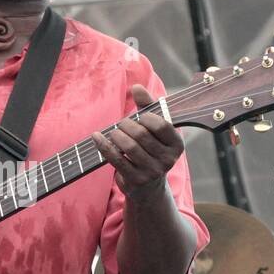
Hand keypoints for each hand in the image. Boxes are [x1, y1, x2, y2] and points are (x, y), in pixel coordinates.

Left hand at [90, 84, 184, 199]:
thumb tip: (137, 86)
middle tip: (121, 124)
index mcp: (177, 145)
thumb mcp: (153, 129)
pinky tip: (96, 136)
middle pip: (141, 134)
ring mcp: (152, 172)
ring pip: (129, 147)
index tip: (139, 117)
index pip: (160, 125)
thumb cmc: (150, 149)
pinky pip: (116, 158)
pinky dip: (104, 145)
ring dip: (116, 135)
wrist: (148, 187)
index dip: (145, 117)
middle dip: (127, 125)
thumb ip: (147, 106)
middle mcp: (168, 160)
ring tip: (114, 132)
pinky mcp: (135, 180)